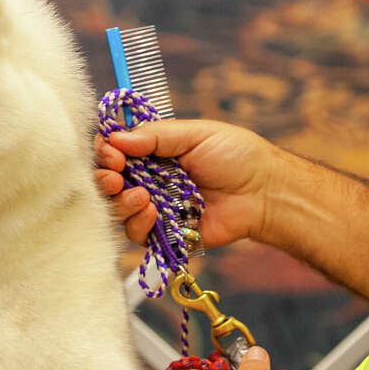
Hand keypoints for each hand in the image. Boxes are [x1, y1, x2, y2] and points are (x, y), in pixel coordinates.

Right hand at [94, 119, 280, 248]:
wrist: (264, 193)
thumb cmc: (236, 156)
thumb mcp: (195, 134)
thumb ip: (155, 135)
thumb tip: (115, 137)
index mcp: (153, 151)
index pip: (113, 151)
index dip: (105, 153)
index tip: (113, 155)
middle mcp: (149, 179)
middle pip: (108, 182)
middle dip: (104, 180)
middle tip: (115, 178)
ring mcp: (155, 207)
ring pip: (117, 210)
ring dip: (121, 203)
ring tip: (142, 196)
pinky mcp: (165, 233)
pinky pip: (137, 235)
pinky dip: (138, 224)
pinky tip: (152, 212)